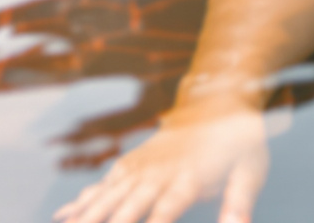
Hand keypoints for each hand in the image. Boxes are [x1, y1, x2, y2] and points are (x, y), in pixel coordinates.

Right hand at [57, 106, 270, 222]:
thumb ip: (240, 200)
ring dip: (86, 216)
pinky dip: (83, 200)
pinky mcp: (130, 165)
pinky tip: (62, 215)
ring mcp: (140, 168)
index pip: (165, 211)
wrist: (217, 102)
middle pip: (126, 208)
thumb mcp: (251, 170)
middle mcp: (158, 174)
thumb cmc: (238, 144)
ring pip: (107, 197)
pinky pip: (103, 185)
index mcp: (188, 179)